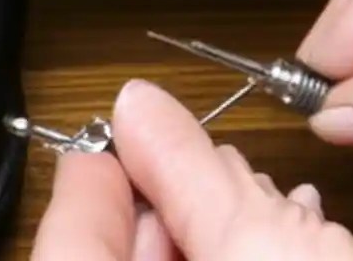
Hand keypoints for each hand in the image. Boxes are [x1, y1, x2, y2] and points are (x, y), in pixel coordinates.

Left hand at [31, 80, 352, 260]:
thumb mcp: (260, 246)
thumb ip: (188, 174)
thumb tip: (138, 107)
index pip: (69, 246)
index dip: (85, 183)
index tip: (104, 136)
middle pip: (122, 254)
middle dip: (156, 201)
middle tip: (178, 152)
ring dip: (209, 227)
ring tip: (242, 187)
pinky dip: (245, 255)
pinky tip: (283, 234)